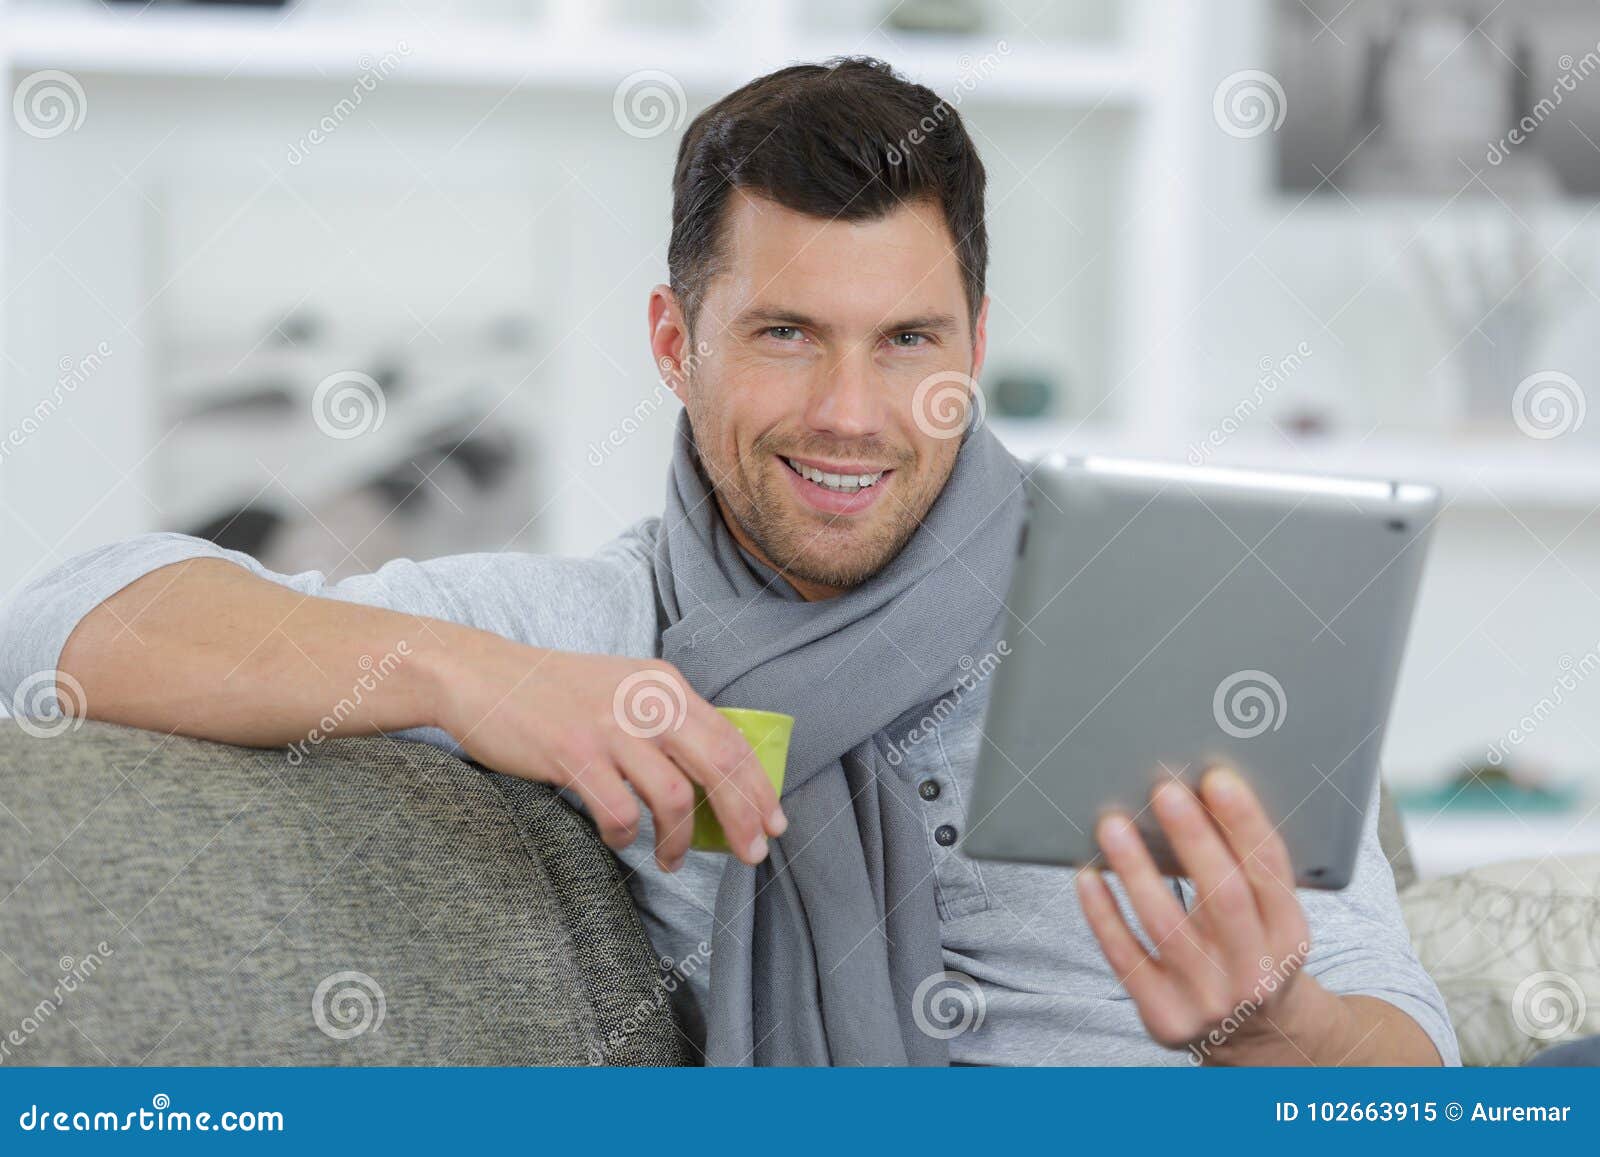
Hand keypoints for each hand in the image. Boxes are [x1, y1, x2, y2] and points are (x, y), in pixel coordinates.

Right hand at [429, 632, 785, 871]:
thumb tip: (711, 773)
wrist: (481, 674)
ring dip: (679, 839)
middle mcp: (646, 701)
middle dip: (743, 816)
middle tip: (752, 854)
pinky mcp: (573, 753)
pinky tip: (620, 839)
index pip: (731, 738)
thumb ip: (664, 718)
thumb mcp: (622, 688)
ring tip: (672, 860)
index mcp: (664, 684)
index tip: (774, 822)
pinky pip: (619, 812)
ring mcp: (610, 727)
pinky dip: (625, 836)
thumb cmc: (553, 692)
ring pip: (673, 796)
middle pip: (718, 765)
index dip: (759, 785)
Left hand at [1074, 767, 1313, 1060]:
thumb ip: (1244, 871)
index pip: (1271, 873)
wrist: (1255, 1038)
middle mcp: (1256, 973)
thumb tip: (1199, 794)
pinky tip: (1088, 877)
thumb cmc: (1251, 951)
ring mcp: (1209, 1001)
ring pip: (1167, 926)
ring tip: (1112, 825)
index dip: (1246, 823)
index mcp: (1290, 938)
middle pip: (1224, 897)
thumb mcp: (1270, 919)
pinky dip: (1103, 915)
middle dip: (1194, 839)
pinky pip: (1126, 959)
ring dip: (1136, 869)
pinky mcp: (1165, 1018)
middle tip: (1164, 790)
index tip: (1217, 778)